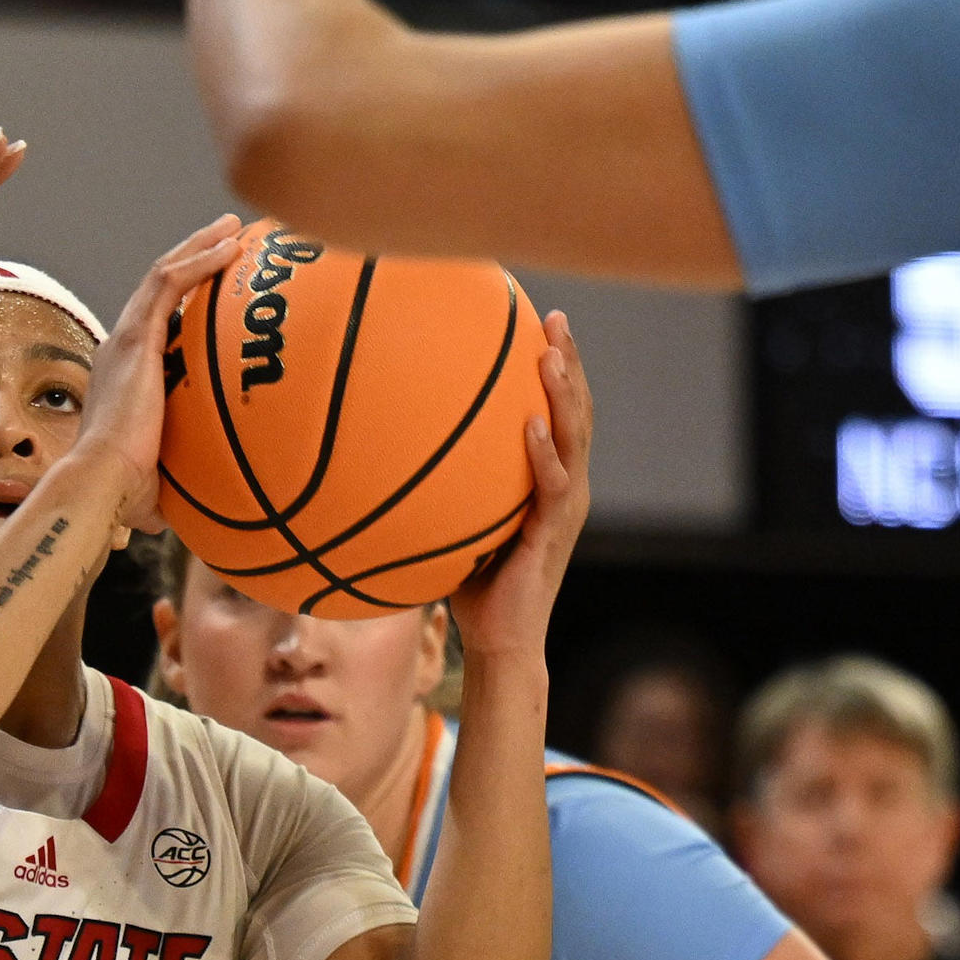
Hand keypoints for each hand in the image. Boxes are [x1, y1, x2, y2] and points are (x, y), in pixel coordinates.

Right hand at [78, 215, 256, 521]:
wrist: (102, 483)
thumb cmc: (125, 494)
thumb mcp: (160, 480)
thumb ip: (179, 481)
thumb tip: (199, 511)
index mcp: (124, 376)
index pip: (155, 324)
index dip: (184, 301)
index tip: (215, 292)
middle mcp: (120, 348)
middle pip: (159, 287)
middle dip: (194, 256)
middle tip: (229, 238)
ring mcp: (126, 338)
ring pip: (164, 273)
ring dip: (199, 245)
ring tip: (234, 228)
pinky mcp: (135, 336)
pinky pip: (169, 282)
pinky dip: (200, 260)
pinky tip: (231, 247)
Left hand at [444, 310, 592, 677]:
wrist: (499, 641)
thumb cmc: (474, 587)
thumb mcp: (454, 525)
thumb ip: (439, 490)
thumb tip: (383, 457)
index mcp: (549, 480)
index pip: (557, 413)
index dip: (555, 370)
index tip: (540, 325)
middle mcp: (566, 486)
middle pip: (575, 411)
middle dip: (568, 361)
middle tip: (555, 318)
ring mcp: (565, 508)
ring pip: (574, 437)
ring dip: (564, 393)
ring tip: (551, 353)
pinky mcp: (553, 533)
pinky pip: (552, 485)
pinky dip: (542, 452)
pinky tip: (527, 424)